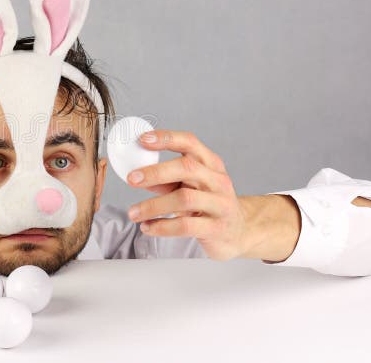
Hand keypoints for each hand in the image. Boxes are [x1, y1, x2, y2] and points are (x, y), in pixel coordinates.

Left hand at [125, 129, 248, 260]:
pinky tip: (147, 227)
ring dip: (153, 205)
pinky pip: (185, 226)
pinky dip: (161, 226)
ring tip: (133, 213)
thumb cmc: (209, 203)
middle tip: (132, 179)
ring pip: (184, 198)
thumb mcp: (190, 187)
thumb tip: (138, 176)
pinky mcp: (217, 228)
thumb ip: (166, 181)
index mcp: (211, 163)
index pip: (189, 142)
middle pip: (186, 168)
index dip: (166, 138)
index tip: (142, 139)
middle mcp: (218, 180)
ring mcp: (220, 204)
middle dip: (156, 172)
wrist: (238, 231)